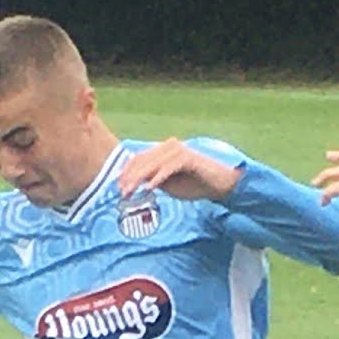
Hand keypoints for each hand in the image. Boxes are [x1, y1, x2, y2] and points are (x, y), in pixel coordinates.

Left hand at [114, 138, 241, 202]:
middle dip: (129, 177)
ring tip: (130, 192)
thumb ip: (154, 181)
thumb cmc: (195, 184)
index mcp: (162, 151)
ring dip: (139, 179)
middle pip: (142, 160)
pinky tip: (149, 188)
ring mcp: (178, 150)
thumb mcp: (169, 185)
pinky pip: (168, 168)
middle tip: (121, 192)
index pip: (138, 159)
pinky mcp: (188, 158)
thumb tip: (137, 185)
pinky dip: (158, 178)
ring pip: (152, 164)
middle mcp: (168, 146)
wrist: (220, 184)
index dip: (126, 172)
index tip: (118, 187)